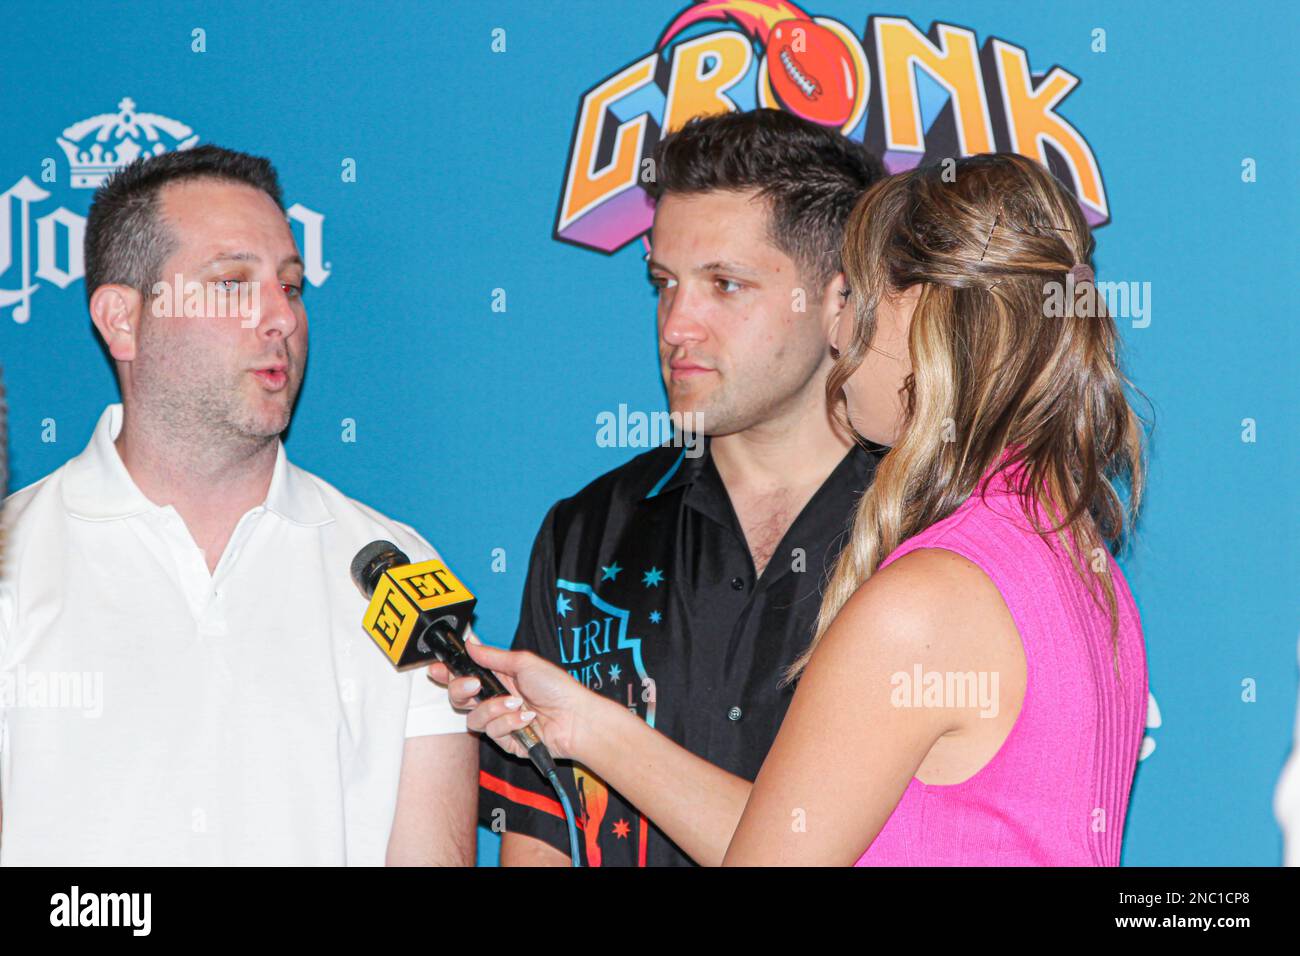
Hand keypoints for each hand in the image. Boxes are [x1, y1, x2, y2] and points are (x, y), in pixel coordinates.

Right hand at [427, 642, 597, 760]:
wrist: (576, 719)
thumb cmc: (557, 688)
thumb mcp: (524, 663)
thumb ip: (492, 656)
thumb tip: (470, 642)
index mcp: (499, 678)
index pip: (466, 675)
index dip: (448, 673)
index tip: (436, 668)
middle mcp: (496, 699)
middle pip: (460, 698)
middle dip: (461, 690)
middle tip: (474, 685)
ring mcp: (500, 721)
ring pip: (474, 717)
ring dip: (494, 708)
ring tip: (517, 703)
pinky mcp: (506, 740)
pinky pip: (493, 732)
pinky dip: (510, 723)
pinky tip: (527, 718)